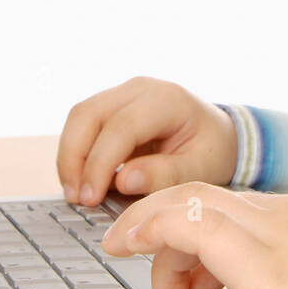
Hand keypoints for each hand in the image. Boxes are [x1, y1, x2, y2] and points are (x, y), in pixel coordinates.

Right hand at [56, 76, 237, 205]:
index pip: (120, 127)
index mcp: (166, 100)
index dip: (99, 164)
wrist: (217, 135)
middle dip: (74, 158)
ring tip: (76, 194)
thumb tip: (124, 181)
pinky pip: (83, 124)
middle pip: (88, 114)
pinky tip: (82, 181)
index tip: (91, 198)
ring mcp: (123, 93)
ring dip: (70, 156)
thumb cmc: (212, 151)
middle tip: (77, 199)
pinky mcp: (112, 106)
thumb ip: (165, 175)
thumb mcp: (201, 170)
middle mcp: (140, 89)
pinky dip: (76, 153)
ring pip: (79, 117)